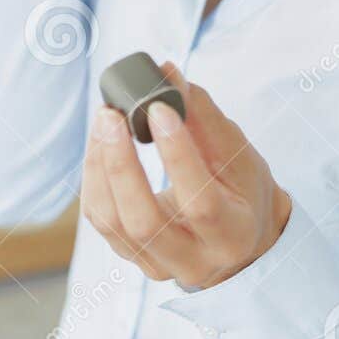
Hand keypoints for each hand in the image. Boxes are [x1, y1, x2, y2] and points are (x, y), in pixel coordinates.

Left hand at [81, 59, 292, 289]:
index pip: (201, 202)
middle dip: (121, 165)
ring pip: (114, 223)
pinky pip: (102, 220)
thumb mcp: (240, 154)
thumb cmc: (244, 191)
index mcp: (233, 235)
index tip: (158, 107)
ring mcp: (159, 267)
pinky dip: (95, 178)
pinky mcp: (134, 259)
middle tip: (111, 115)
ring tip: (104, 120)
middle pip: (144, 223)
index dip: (177, 154)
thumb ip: (204, 116)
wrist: (241, 239)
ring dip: (101, 167)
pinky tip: (100, 144)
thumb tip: (167, 72)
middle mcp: (195, 262)